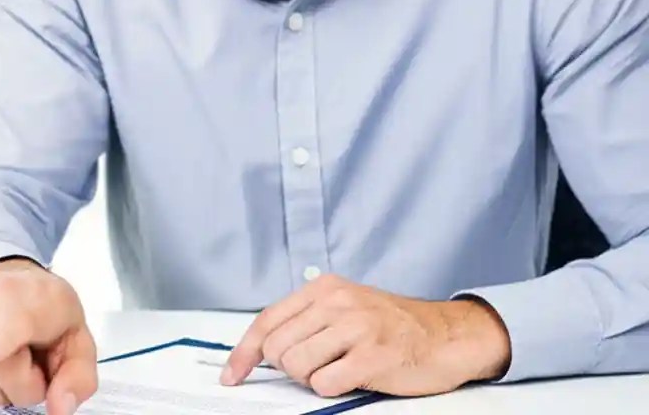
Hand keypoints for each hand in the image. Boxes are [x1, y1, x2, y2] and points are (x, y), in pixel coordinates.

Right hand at [0, 259, 97, 414]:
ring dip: (6, 388)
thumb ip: (78, 376)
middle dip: (28, 383)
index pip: (8, 323)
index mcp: (23, 295)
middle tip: (34, 359)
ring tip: (13, 359)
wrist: (5, 282)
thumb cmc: (47, 312)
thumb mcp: (77, 337)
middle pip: (2, 373)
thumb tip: (60, 409)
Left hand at [224, 275, 510, 397]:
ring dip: (310, 379)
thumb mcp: (344, 307)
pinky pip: (325, 384)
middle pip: (277, 348)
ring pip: (296, 366)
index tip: (232, 375)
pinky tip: (351, 378)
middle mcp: (337, 302)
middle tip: (317, 367)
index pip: (267, 321)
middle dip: (288, 368)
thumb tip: (261, 350)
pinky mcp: (374, 356)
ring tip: (336, 370)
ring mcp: (357, 327)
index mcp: (324, 288)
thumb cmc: (391, 326)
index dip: (244, 352)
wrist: (446, 335)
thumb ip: (306, 320)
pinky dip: (331, 389)